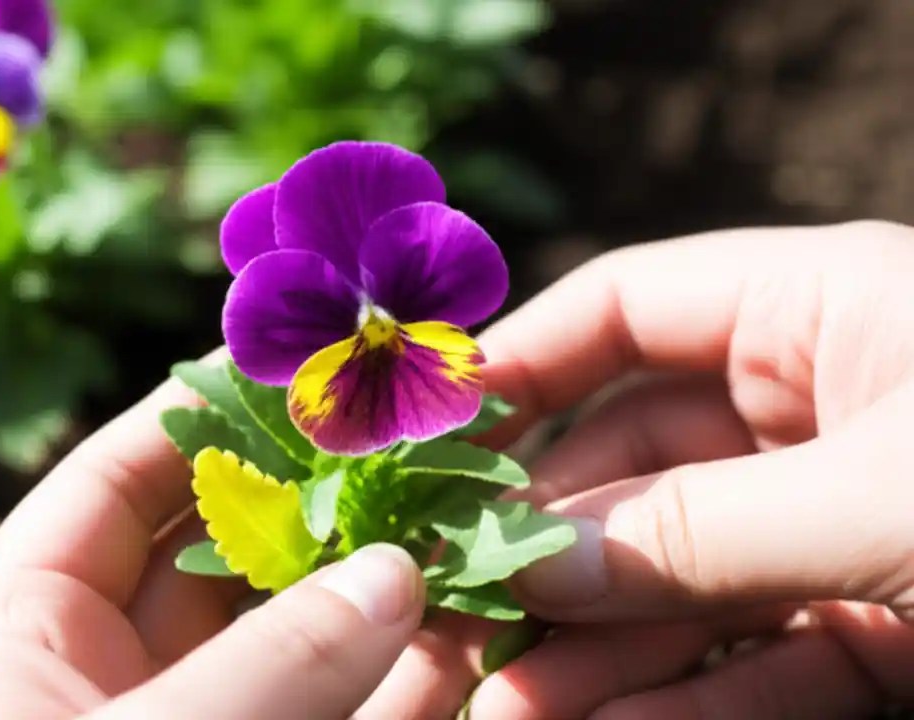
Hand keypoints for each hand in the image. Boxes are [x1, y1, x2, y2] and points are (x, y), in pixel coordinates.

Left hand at [0, 379, 487, 718]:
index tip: (288, 369)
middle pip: (227, 559)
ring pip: (309, 639)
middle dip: (322, 502)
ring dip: (387, 583)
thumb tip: (398, 576)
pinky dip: (420, 677)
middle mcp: (122, 687)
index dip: (192, 422)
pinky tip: (484, 621)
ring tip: (474, 509)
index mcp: (29, 646)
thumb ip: (275, 668)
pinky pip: (360, 716)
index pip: (109, 496)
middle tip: (418, 435)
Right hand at [467, 221, 913, 717]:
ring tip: (503, 707)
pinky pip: (761, 659)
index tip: (422, 439)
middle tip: (451, 612)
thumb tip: (538, 569)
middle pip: (631, 466)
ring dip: (595, 648)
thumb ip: (706, 531)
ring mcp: (846, 523)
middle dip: (544, 549)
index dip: (516, 367)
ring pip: (684, 578)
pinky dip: (685, 698)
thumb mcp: (890, 501)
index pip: (623, 311)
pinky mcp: (888, 627)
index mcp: (823, 313)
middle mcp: (821, 410)